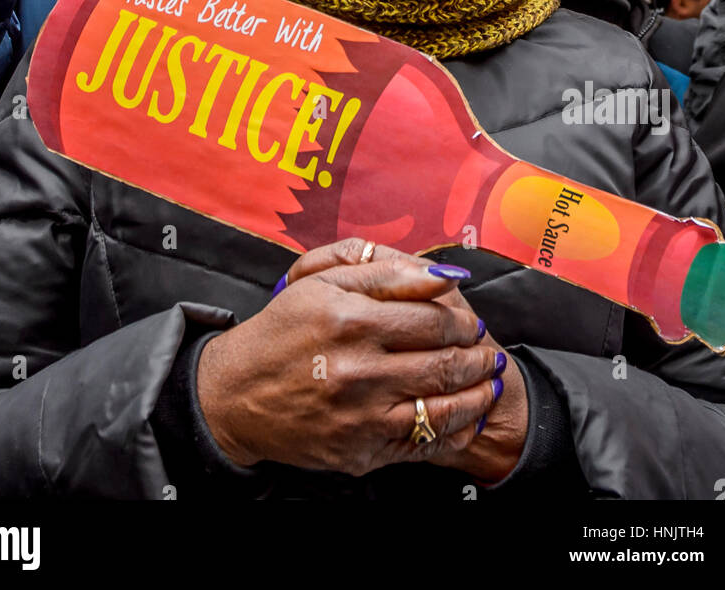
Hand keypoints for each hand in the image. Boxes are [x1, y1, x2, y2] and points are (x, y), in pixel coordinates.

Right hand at [281, 239, 527, 482]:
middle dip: (477, 354)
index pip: (432, 317)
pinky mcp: (360, 452)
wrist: (235, 395)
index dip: (462, 319)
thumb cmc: (282, 331)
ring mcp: (359, 416)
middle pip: (443, 361)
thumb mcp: (320, 281)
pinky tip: (469, 416)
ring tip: (489, 380)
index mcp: (348, 319)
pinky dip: (456, 430)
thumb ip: (383, 271)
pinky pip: (424, 444)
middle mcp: (356, 369)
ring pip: (442, 406)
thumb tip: (442, 276)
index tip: (472, 320)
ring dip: (477, 393)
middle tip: (487, 348)